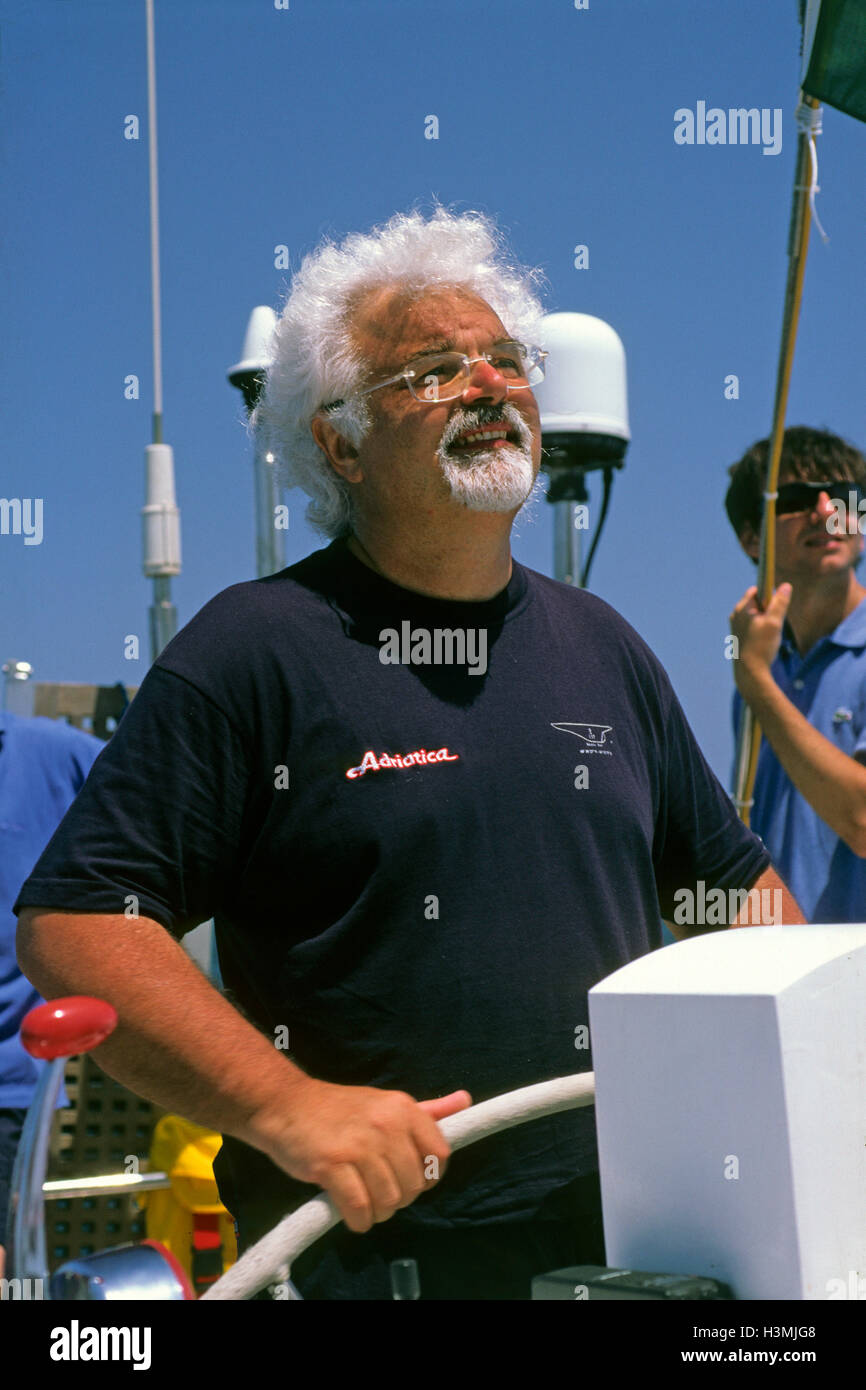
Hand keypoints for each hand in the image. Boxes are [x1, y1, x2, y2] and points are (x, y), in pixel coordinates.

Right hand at [252, 1078, 471, 1232]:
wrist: (285, 1104)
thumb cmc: (338, 1109)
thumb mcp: (386, 1103)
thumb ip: (427, 1109)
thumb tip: (465, 1100)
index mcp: (403, 1108)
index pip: (440, 1155)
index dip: (428, 1176)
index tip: (410, 1178)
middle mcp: (386, 1124)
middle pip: (415, 1185)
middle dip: (400, 1198)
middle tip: (380, 1191)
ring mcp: (358, 1145)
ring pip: (389, 1200)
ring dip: (379, 1212)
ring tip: (365, 1202)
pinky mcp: (332, 1165)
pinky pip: (360, 1208)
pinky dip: (359, 1220)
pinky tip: (352, 1214)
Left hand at [729, 583, 791, 695]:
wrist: (749, 672)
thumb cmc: (761, 646)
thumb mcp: (774, 622)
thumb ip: (780, 603)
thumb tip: (785, 586)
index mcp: (742, 608)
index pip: (756, 590)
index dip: (769, 593)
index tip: (778, 602)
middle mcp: (736, 615)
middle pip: (756, 603)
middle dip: (769, 608)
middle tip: (776, 621)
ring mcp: (736, 627)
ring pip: (755, 616)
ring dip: (766, 620)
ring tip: (771, 634)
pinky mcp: (738, 637)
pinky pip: (752, 626)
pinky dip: (761, 630)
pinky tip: (765, 642)